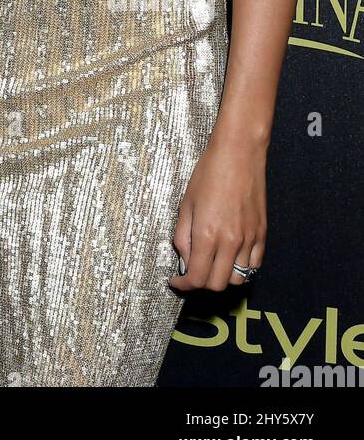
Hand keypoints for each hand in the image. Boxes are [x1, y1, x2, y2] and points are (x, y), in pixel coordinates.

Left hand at [170, 135, 265, 291]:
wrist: (238, 154)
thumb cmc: (209, 173)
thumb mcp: (186, 203)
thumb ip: (183, 236)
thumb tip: (184, 259)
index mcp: (207, 234)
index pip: (196, 278)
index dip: (184, 285)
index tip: (177, 281)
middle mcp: (230, 242)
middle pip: (217, 285)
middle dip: (201, 283)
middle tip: (191, 272)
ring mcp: (249, 239)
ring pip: (238, 278)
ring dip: (222, 277)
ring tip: (212, 264)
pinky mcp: (262, 234)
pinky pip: (254, 265)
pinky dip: (242, 268)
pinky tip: (231, 257)